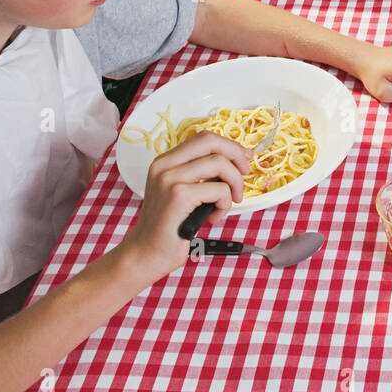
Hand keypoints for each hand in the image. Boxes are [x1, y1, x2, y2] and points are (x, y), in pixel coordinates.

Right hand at [119, 132, 251, 280]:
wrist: (146, 253)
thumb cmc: (170, 227)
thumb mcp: (184, 192)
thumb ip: (204, 175)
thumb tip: (240, 159)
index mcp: (165, 161)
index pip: (204, 138)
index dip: (229, 145)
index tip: (244, 160)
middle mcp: (164, 165)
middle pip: (211, 142)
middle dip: (236, 156)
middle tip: (245, 175)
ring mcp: (170, 179)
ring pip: (220, 164)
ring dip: (234, 185)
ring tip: (227, 203)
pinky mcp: (178, 196)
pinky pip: (219, 190)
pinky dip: (225, 204)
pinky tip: (213, 218)